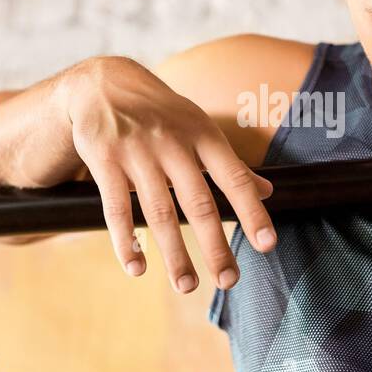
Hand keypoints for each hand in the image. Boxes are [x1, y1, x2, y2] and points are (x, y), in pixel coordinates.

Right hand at [65, 57, 277, 292]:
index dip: (252, 212)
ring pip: (159, 212)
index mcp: (203, 134)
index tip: (267, 245)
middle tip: (230, 281)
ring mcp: (137, 153)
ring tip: (187, 285)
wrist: (102, 85)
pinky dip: (126, 242)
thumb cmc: (161, 114)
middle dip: (215, 246)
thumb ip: (230, 163)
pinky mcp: (105, 162)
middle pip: (198, 203)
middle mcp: (172, 143)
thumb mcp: (199, 128)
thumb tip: (270, 191)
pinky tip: (137, 269)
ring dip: (174, 254)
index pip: (234, 178)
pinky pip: (117, 209)